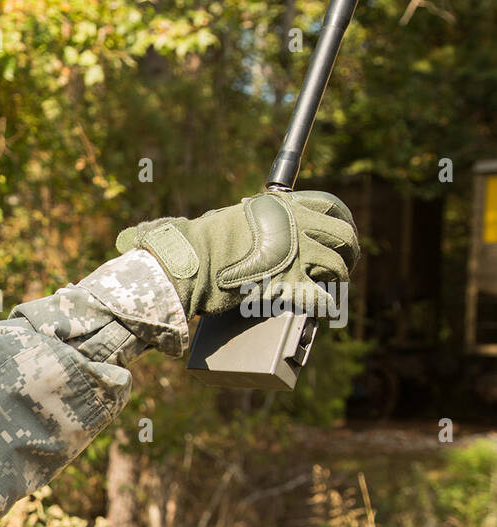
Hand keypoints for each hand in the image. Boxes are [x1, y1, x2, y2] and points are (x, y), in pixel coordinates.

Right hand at [116, 190, 359, 319]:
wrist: (185, 265)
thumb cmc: (195, 244)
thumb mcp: (223, 220)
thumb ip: (241, 221)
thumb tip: (233, 222)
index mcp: (281, 207)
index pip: (329, 205)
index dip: (341, 221)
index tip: (341, 231)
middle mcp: (295, 226)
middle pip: (343, 234)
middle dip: (349, 251)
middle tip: (344, 264)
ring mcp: (295, 255)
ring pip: (338, 265)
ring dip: (340, 279)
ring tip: (335, 290)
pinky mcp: (289, 284)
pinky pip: (322, 297)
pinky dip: (328, 306)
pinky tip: (328, 312)